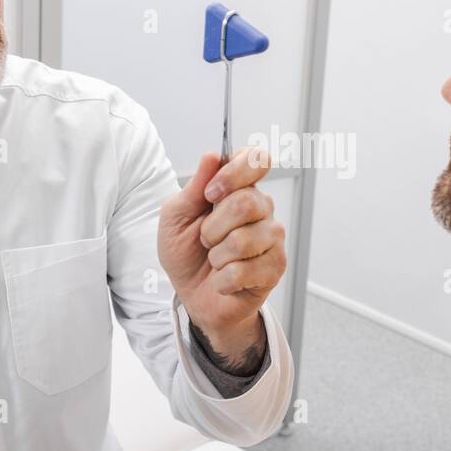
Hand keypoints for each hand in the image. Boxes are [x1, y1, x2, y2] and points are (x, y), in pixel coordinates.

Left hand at [158, 146, 285, 364]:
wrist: (191, 294)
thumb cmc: (186, 252)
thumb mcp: (175, 217)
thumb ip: (194, 187)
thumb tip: (212, 156)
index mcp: (240, 188)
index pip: (257, 160)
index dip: (234, 173)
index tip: (210, 194)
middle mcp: (262, 209)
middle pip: (247, 202)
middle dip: (213, 227)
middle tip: (206, 239)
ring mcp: (272, 238)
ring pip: (243, 240)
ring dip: (216, 256)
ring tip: (215, 260)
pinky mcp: (275, 267)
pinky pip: (243, 270)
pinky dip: (223, 279)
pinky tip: (224, 280)